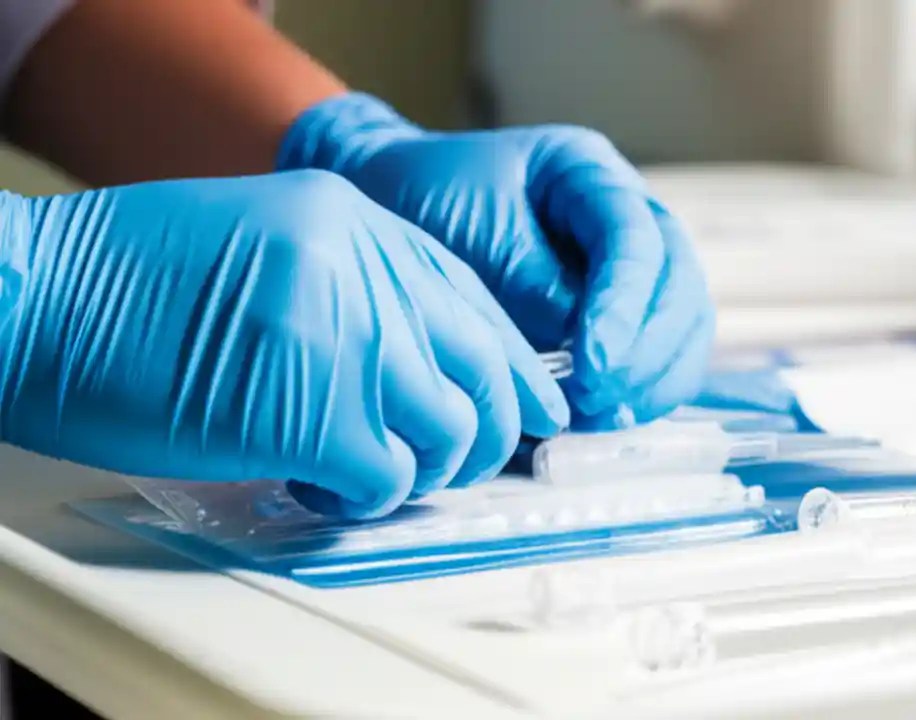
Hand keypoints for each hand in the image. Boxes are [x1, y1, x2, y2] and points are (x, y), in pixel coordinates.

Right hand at [0, 171, 567, 517]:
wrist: (34, 294)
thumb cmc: (127, 282)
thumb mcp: (266, 240)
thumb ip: (351, 285)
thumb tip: (416, 360)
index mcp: (358, 223)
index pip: (476, 304)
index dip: (508, 366)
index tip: (521, 407)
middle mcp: (368, 270)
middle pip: (488, 368)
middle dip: (486, 431)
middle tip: (450, 461)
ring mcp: (348, 338)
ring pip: (454, 430)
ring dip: (424, 469)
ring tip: (373, 472)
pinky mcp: (315, 413)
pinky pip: (388, 478)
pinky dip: (366, 497)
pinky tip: (319, 484)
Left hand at [278, 93, 714, 427]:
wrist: (390, 205)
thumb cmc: (425, 202)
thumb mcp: (471, 230)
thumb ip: (532, 283)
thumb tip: (585, 350)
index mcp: (591, 174)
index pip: (637, 240)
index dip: (626, 306)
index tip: (592, 364)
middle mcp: (628, 217)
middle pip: (680, 285)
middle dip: (648, 352)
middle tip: (598, 400)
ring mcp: (632, 268)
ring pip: (684, 326)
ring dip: (654, 379)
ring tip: (603, 416)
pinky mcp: (621, 314)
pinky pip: (658, 356)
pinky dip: (641, 392)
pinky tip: (607, 419)